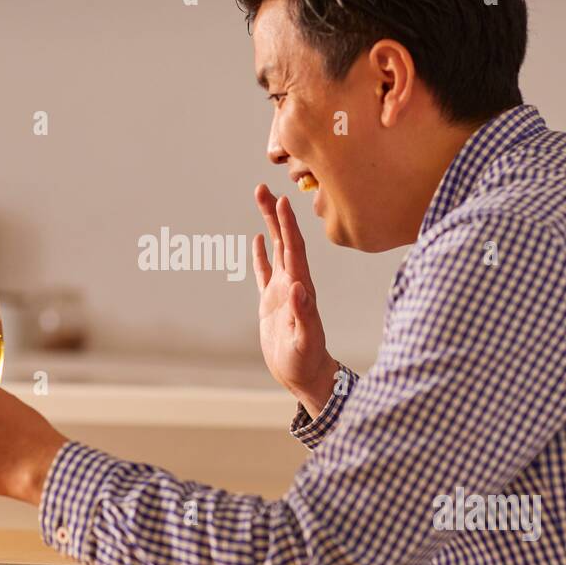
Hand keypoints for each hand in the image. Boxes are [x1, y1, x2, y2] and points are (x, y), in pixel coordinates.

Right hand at [253, 184, 339, 417]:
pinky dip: (262, 254)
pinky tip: (259, 238)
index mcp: (302, 289)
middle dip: (275, 214)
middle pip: (284, 241)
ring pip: (275, 250)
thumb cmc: (306, 361)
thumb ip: (304, 315)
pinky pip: (265, 272)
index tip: (283, 201)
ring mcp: (283, 291)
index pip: (294, 250)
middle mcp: (294, 283)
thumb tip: (299, 289)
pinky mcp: (272, 302)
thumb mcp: (305, 341)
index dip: (289, 225)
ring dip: (269, 225)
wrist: (306, 376)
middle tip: (263, 188)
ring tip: (260, 200)